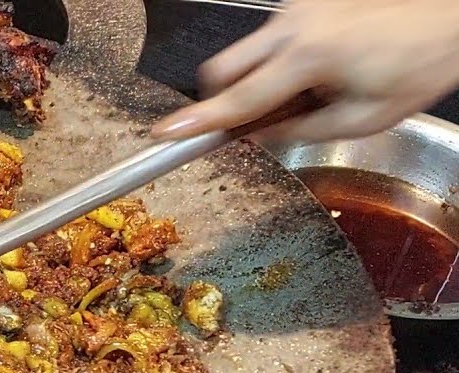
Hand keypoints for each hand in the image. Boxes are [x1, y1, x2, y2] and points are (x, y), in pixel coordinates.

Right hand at [151, 0, 458, 143]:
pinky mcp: (305, 3)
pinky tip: (319, 70)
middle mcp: (294, 24)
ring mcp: (298, 9)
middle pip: (223, 69)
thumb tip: (255, 136)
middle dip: (227, 97)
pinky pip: (270, 37)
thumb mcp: (364, 118)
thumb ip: (298, 130)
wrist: (452, 15)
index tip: (164, 134)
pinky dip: (280, 60)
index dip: (199, 123)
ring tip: (307, 91)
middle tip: (257, 119)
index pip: (238, 99)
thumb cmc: (420, 62)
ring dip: (259, 78)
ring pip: (245, 52)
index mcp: (308, 56)